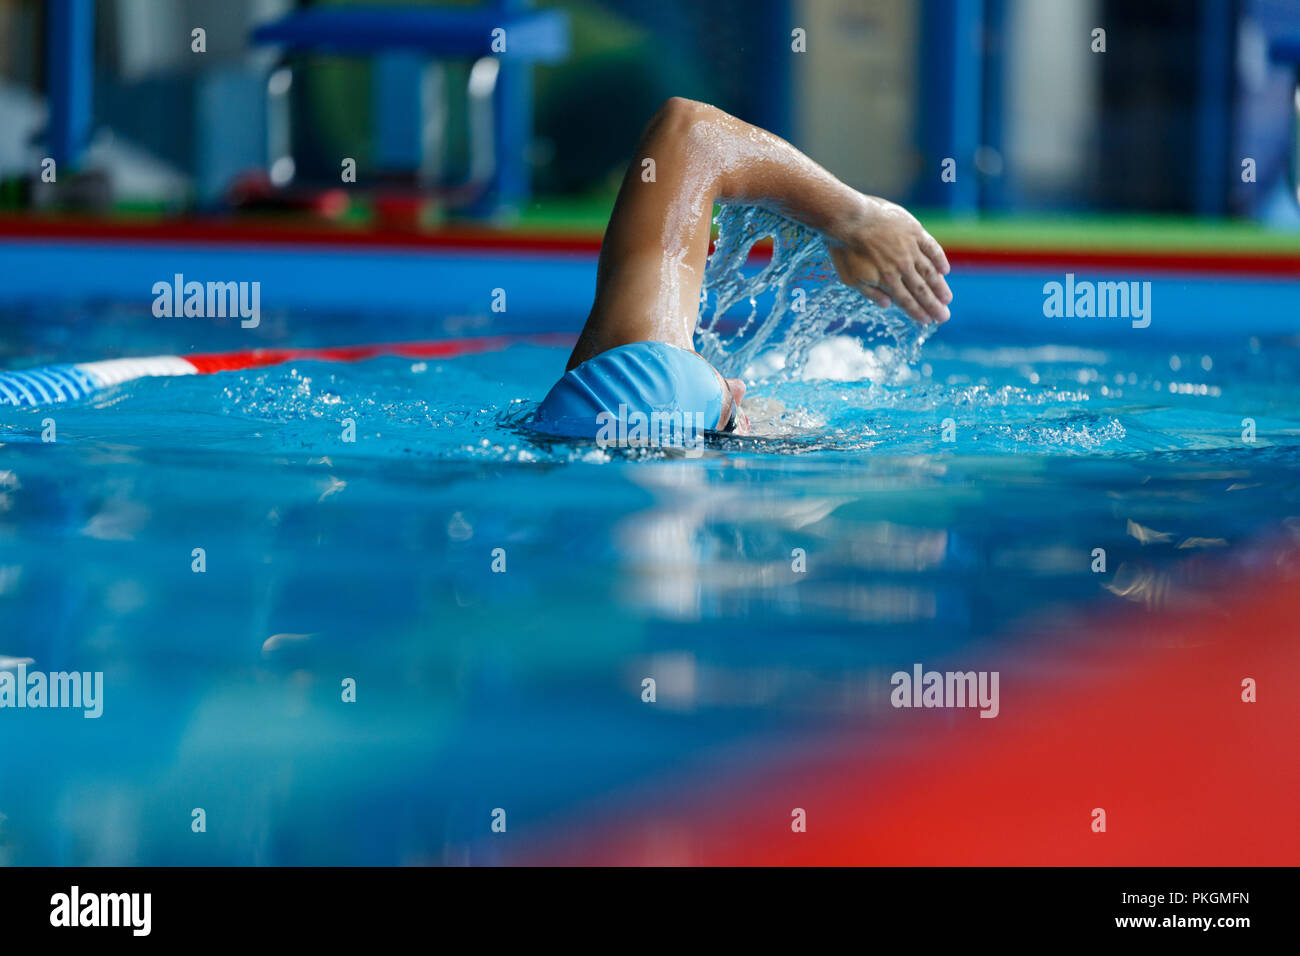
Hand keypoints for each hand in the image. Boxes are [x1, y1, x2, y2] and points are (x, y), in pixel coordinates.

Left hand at [826, 195, 951, 323]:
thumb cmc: (844, 249)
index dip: (917, 312)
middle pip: (921, 289)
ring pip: (929, 271)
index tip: (927, 321)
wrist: (849, 218)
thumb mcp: (850, 278)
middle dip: (933, 305)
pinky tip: (945, 269)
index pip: (906, 300)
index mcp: (887, 279)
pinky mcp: (914, 231)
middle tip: (944, 317)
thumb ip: (870, 292)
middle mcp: (901, 266)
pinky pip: (931, 247)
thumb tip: (888, 305)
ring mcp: (909, 248)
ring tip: (947, 299)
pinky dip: (939, 259)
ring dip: (939, 286)